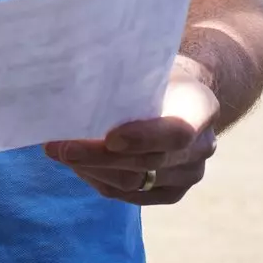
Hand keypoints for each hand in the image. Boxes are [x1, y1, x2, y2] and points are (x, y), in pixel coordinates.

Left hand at [43, 57, 220, 204]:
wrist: (179, 94)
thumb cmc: (153, 74)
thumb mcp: (146, 66)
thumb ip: (124, 79)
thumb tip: (72, 85)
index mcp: (200, 108)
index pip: (177, 132)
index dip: (143, 139)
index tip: (109, 138)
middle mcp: (203, 146)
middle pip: (148, 162)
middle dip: (98, 156)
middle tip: (59, 147)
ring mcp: (189, 174)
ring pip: (135, 183)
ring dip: (92, 170)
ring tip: (61, 152)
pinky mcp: (172, 192)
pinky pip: (132, 196)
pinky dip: (101, 181)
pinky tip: (80, 166)